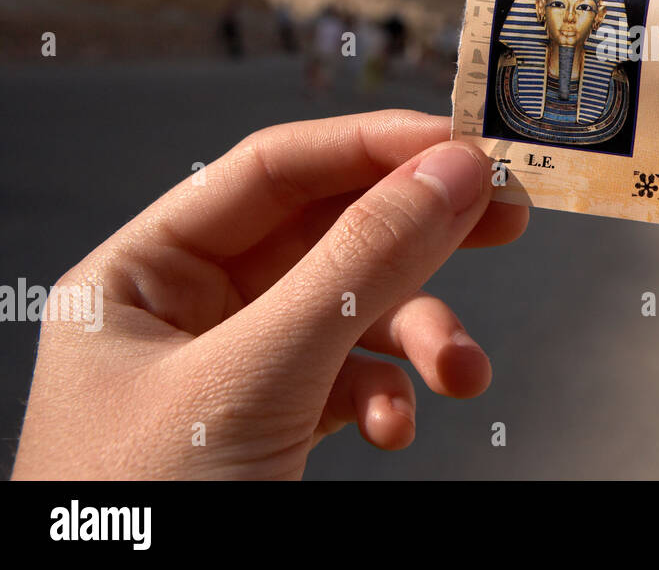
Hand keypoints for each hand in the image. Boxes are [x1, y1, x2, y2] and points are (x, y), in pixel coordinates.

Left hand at [13, 110, 525, 478]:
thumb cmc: (144, 518)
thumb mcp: (255, 379)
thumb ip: (358, 268)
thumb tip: (453, 173)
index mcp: (142, 275)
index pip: (273, 171)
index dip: (374, 148)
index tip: (467, 146)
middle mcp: (188, 312)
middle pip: (327, 236)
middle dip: (419, 236)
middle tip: (509, 217)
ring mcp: (235, 370)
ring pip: (354, 315)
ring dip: (420, 338)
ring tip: (463, 373)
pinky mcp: (273, 425)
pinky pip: (352, 381)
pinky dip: (389, 398)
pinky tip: (397, 429)